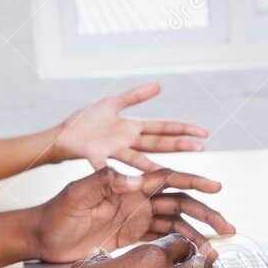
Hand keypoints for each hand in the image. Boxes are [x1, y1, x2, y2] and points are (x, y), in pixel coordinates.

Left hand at [31, 166, 234, 262]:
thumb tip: (134, 177)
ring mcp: (137, 220)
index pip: (166, 179)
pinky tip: (197, 259)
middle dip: (205, 213)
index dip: (192, 181)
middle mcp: (137, 200)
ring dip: (199, 236)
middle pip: (180, 203)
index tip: (214, 187)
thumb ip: (103, 181)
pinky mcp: (133, 240)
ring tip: (218, 251)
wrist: (42, 237)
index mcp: (128, 185)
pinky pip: (165, 243)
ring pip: (177, 226)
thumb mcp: (77, 193)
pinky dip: (183, 250)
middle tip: (228, 226)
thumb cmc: (56, 211)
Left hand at [51, 82, 208, 171]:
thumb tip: (160, 85)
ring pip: (136, 159)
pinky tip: (122, 182)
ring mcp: (112, 150)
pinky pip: (103, 166)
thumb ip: (135, 96)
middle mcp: (126, 142)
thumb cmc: (87, 121)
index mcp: (132, 128)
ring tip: (168, 173)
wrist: (63, 134)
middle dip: (178, 146)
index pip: (162, 128)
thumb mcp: (112, 103)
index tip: (204, 133)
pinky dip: (111, 174)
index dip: (183, 130)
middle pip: (157, 144)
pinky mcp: (94, 155)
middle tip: (202, 149)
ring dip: (151, 166)